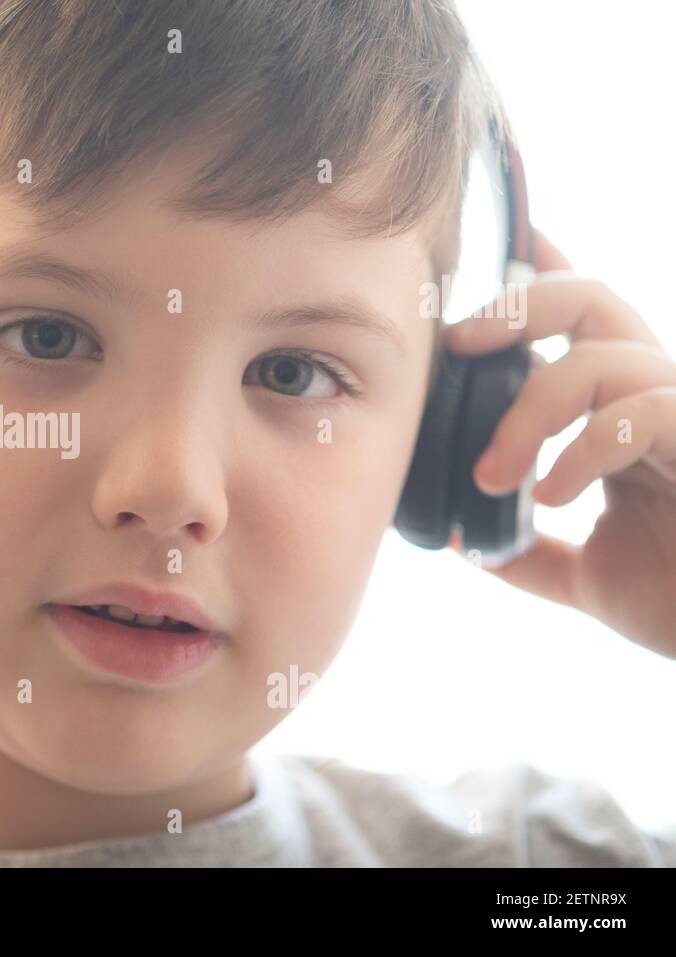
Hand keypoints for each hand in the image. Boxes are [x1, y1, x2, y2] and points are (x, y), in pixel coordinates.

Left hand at [444, 228, 675, 656]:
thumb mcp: (585, 576)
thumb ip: (526, 550)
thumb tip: (461, 540)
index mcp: (627, 413)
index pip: (585, 324)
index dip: (545, 273)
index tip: (503, 240)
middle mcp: (661, 398)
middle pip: (593, 300)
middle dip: (518, 309)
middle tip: (457, 347)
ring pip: (604, 358)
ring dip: (529, 411)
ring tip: (492, 476)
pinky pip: (646, 410)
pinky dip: (585, 447)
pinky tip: (552, 495)